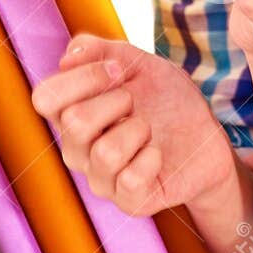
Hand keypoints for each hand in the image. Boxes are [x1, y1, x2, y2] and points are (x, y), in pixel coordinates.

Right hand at [30, 35, 237, 215]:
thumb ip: (101, 51)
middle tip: (137, 103)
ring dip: (138, 129)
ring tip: (149, 129)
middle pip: (74, 122)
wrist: (207, 135)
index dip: (82, 77)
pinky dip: (151, 159)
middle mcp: (78, 150)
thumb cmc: (166, 98)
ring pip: (105, 153)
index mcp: (71, 114)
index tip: (118, 70)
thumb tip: (69, 56)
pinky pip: (130, 180)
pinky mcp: (130, 201)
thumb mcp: (138, 63)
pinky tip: (158, 154)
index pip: (45, 98)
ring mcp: (101, 179)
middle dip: (117, 101)